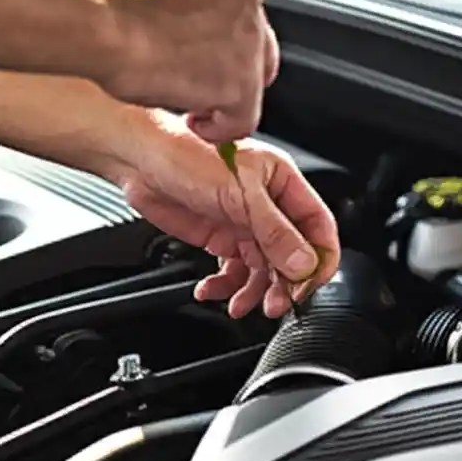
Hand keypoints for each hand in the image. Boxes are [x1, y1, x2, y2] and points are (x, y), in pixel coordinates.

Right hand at [101, 0, 278, 143]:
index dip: (223, 45)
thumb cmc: (118, 15)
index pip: (244, 15)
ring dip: (221, 100)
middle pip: (257, 50)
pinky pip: (243, 119)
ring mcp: (250, 41)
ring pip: (251, 85)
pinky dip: (219, 128)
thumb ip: (192, 4)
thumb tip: (188, 32)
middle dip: (230, 74)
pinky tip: (192, 122)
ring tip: (187, 106)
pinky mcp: (242, 82)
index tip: (202, 60)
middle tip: (199, 89)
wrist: (109, 31)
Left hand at [110, 112, 339, 317]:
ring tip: (240, 305)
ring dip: (253, 291)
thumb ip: (275, 232)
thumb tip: (303, 263)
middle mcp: (267, 205)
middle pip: (291, 254)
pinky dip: (224, 285)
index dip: (318, 259)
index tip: (305, 286)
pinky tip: (212, 290)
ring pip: (262, 268)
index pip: (317, 227)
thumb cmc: (189, 155)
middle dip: (284, 283)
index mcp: (283, 183)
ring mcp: (243, 223)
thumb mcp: (241, 194)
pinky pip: (232, 270)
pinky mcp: (220, 237)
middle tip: (274, 304)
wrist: (143, 160)